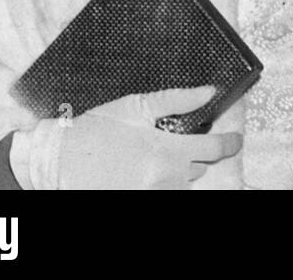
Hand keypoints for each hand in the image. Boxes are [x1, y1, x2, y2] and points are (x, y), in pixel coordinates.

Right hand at [57, 86, 243, 189]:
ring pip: (180, 183)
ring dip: (177, 169)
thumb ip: (177, 100)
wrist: (56, 160)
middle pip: (198, 168)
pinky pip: (161, 192)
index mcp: (166, 152)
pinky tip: (143, 168)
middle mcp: (163, 179)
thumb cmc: (94, 130)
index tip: (236, 139)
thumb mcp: (136, 106)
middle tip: (174, 139)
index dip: (229, 142)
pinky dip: (160, 181)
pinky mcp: (137, 201)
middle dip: (193, 153)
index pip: (214, 149)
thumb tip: (208, 91)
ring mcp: (150, 195)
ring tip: (152, 154)